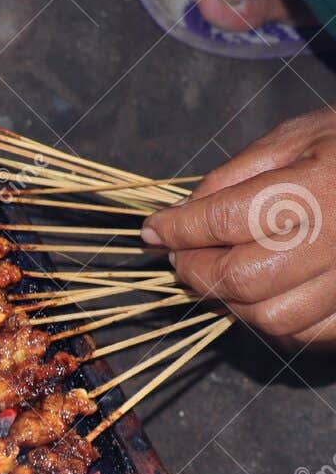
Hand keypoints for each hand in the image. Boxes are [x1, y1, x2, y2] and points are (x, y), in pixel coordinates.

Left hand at [142, 110, 335, 349]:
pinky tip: (262, 295)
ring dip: (231, 302)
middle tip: (181, 256)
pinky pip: (308, 335)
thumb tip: (181, 215)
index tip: (154, 231)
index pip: (225, 220)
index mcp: (320, 187)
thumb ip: (233, 176)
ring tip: (220, 275)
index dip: (178, 230)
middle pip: (243, 278)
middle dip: (196, 271)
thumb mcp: (293, 138)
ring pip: (272, 317)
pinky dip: (273, 322)